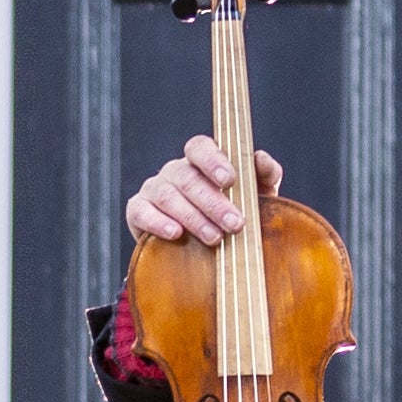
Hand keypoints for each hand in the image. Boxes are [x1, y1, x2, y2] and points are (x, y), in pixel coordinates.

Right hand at [128, 134, 282, 249]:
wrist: (204, 254)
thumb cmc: (232, 215)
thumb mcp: (256, 196)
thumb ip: (264, 176)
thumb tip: (261, 158)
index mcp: (200, 162)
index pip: (200, 148)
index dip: (213, 161)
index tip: (230, 180)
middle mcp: (175, 171)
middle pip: (188, 178)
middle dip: (213, 202)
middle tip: (235, 224)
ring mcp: (154, 189)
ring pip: (168, 196)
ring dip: (193, 217)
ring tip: (214, 238)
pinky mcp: (138, 212)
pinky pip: (142, 212)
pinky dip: (158, 222)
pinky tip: (176, 234)